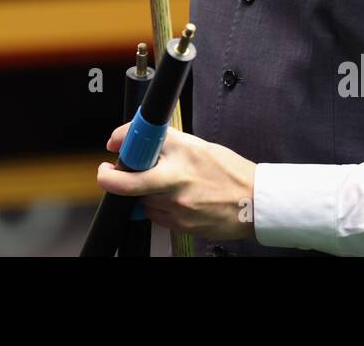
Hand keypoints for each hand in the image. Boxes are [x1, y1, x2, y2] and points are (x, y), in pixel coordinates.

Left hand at [96, 122, 257, 239]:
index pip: (144, 141)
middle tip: (107, 172)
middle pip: (131, 180)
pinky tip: (172, 199)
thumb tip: (140, 141)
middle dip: (113, 178)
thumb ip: (169, 144)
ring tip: (160, 184)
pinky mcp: (179, 224)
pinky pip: (155, 215)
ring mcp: (178, 205)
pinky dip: (156, 206)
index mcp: (185, 152)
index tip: (114, 143)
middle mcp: (178, 178)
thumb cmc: (230, 172)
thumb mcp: (199, 146)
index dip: (122, 140)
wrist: (255, 202)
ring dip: (141, 192)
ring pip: (141, 200)